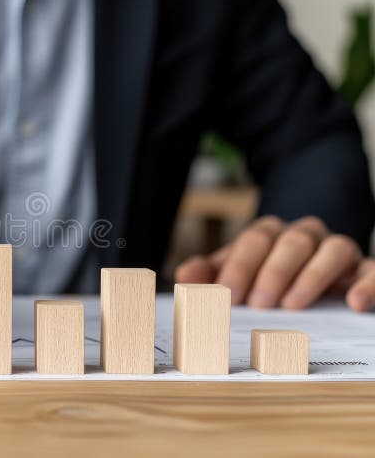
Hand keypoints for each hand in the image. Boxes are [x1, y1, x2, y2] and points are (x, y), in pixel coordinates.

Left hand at [175, 216, 374, 311]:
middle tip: (260, 304)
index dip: (240, 266)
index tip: (228, 295)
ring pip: (333, 249)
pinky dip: (367, 283)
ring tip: (292, 306)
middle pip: (292, 241)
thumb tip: (184, 277)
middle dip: (273, 271)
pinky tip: (354, 303)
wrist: (308, 278)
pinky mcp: (364, 271)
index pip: (255, 240)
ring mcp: (337, 251)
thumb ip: (209, 275)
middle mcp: (305, 236)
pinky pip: (372, 270)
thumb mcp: (234, 276)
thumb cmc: (263, 280)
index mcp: (270, 235)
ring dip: (312, 277)